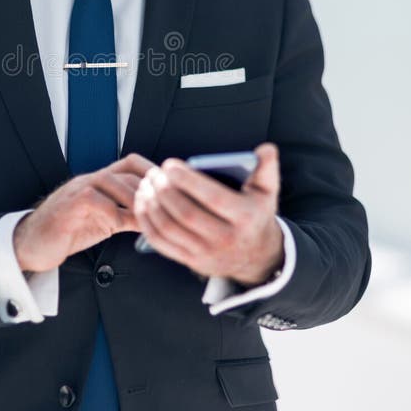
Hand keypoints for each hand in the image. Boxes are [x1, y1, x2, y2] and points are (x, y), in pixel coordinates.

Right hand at [12, 153, 153, 271]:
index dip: (152, 170)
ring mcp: (78, 190)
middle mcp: (90, 180)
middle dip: (149, 188)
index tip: (170, 185)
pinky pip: (95, 201)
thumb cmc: (67, 232)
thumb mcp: (104, 223)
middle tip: (164, 206)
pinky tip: (118, 226)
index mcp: (100, 182)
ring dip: (133, 198)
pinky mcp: (68, 205)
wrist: (31, 244)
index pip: (131, 163)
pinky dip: (111, 213)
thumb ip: (126, 216)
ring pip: (112, 180)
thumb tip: (155, 219)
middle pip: (126, 171)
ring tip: (145, 215)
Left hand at [133, 143, 283, 284]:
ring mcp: (206, 253)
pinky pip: (162, 243)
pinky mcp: (191, 261)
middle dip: (164, 191)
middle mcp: (226, 238)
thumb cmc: (256, 214)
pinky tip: (143, 203)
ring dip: (151, 205)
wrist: (257, 257)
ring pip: (170, 229)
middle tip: (153, 173)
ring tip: (145, 184)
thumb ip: (267, 167)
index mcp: (245, 217)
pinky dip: (147, 222)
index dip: (188, 181)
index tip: (169, 165)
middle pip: (186, 214)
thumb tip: (266, 148)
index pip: (212, 198)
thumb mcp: (267, 191)